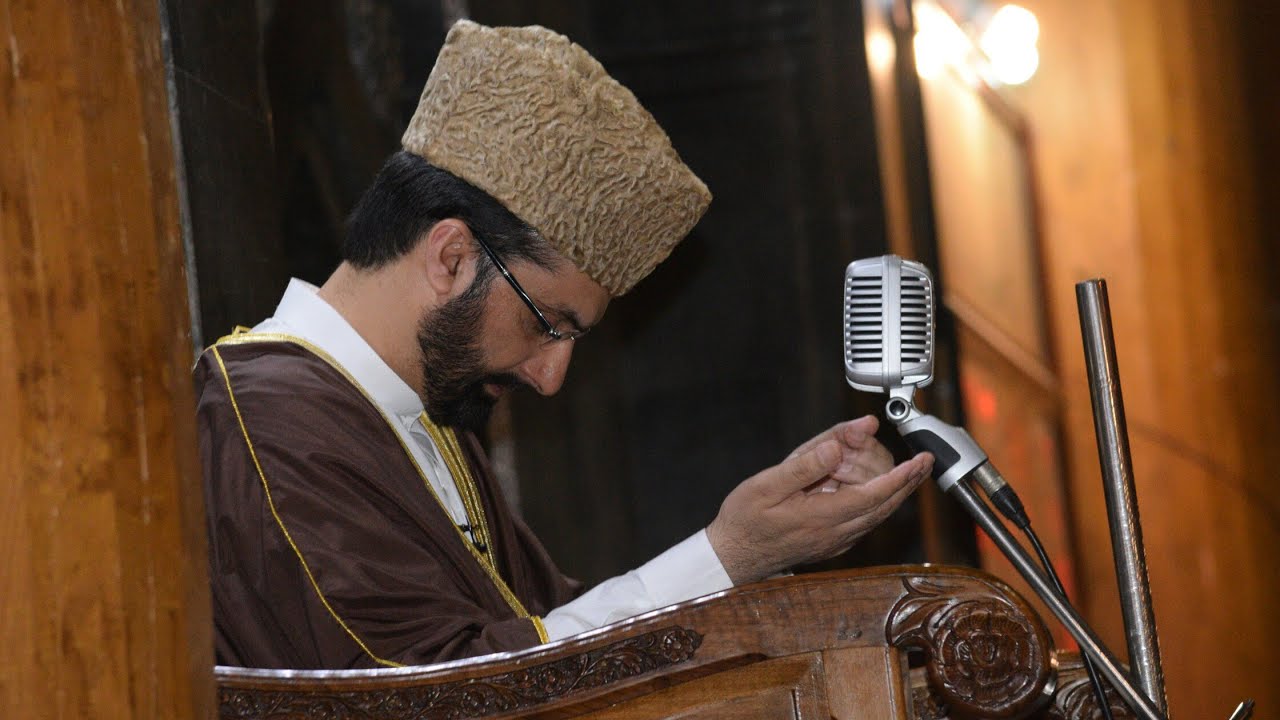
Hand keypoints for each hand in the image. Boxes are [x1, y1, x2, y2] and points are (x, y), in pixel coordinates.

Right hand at [705, 417, 932, 583]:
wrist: (733, 556)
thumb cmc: (745, 519)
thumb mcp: (766, 485)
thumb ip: (804, 466)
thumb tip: (836, 448)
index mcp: (821, 516)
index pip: (874, 495)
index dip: (901, 477)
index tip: (920, 461)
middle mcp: (835, 533)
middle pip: (885, 506)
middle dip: (909, 483)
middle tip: (925, 461)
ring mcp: (836, 541)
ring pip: (878, 516)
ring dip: (894, 492)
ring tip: (905, 469)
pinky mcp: (832, 543)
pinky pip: (865, 522)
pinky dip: (878, 502)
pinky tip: (878, 489)